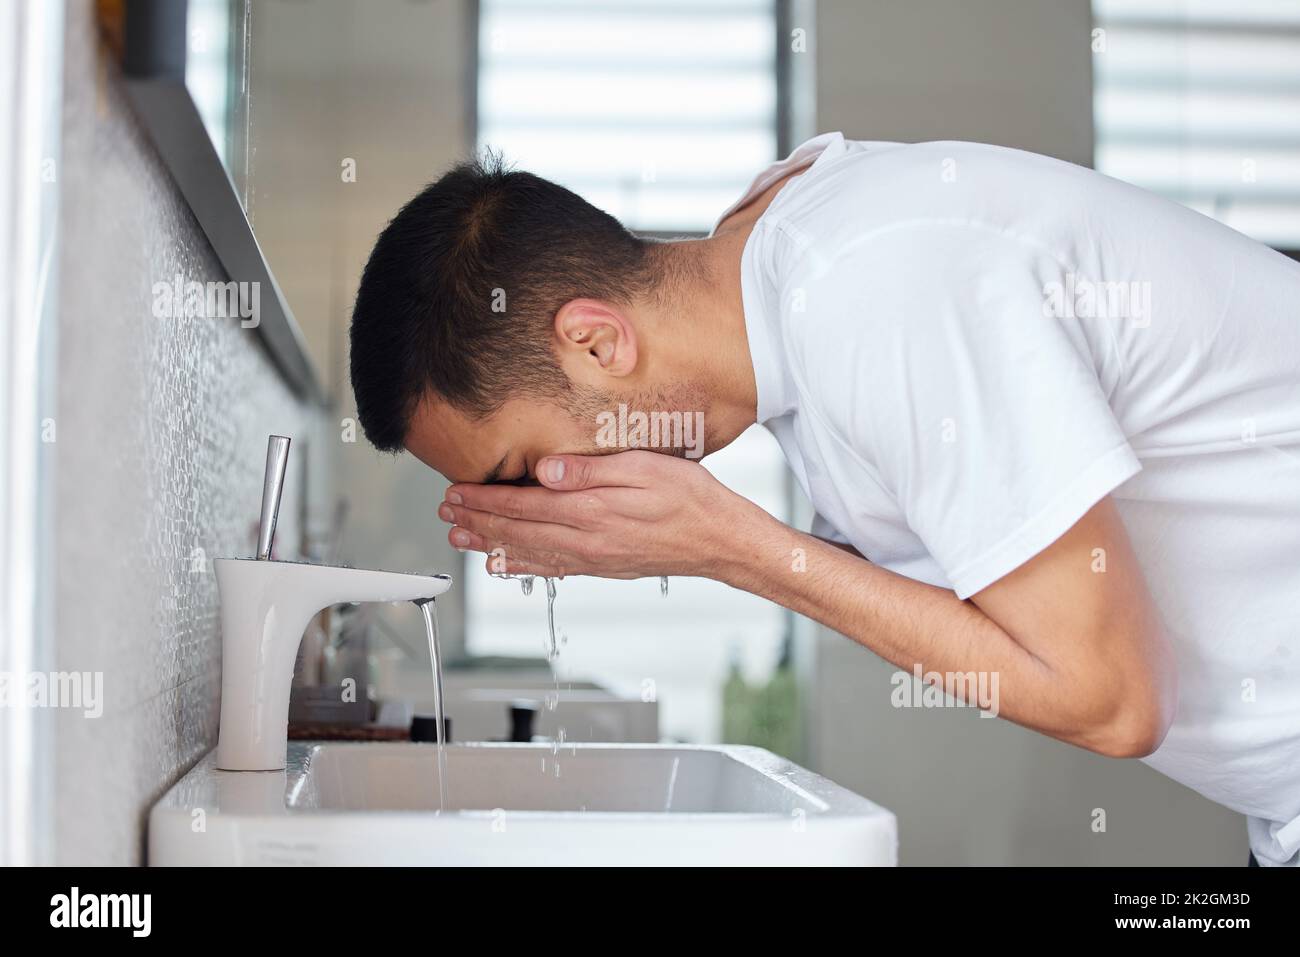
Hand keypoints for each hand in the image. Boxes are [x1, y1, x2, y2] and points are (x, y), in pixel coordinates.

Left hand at [437, 450, 762, 580]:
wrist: (719, 541)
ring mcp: (591, 559)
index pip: (523, 505)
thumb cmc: (689, 498)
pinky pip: (551, 569)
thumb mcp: (644, 468)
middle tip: (446, 512)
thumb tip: (546, 472)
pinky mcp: (601, 567)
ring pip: (527, 552)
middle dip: (477, 521)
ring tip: (460, 538)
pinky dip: (521, 565)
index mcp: (591, 512)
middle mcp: (585, 541)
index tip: (457, 491)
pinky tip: (505, 564)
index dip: (486, 499)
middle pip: (516, 531)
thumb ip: (592, 471)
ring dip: (489, 545)